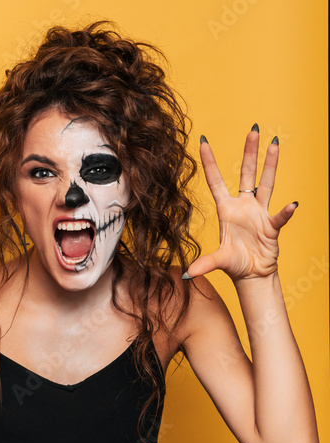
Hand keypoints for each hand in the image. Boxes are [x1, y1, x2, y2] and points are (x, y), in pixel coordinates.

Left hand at [186, 126, 297, 280]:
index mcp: (226, 210)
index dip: (209, 162)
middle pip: (247, 174)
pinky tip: (291, 205)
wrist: (252, 275)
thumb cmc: (234, 263)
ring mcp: (259, 214)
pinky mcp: (272, 227)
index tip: (203, 141)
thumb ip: (205, 264)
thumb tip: (188, 274)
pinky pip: (279, 217)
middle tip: (254, 129)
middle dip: (250, 152)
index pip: (216, 180)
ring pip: (266, 183)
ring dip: (271, 165)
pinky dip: (285, 212)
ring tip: (275, 144)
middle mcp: (243, 206)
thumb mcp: (218, 261)